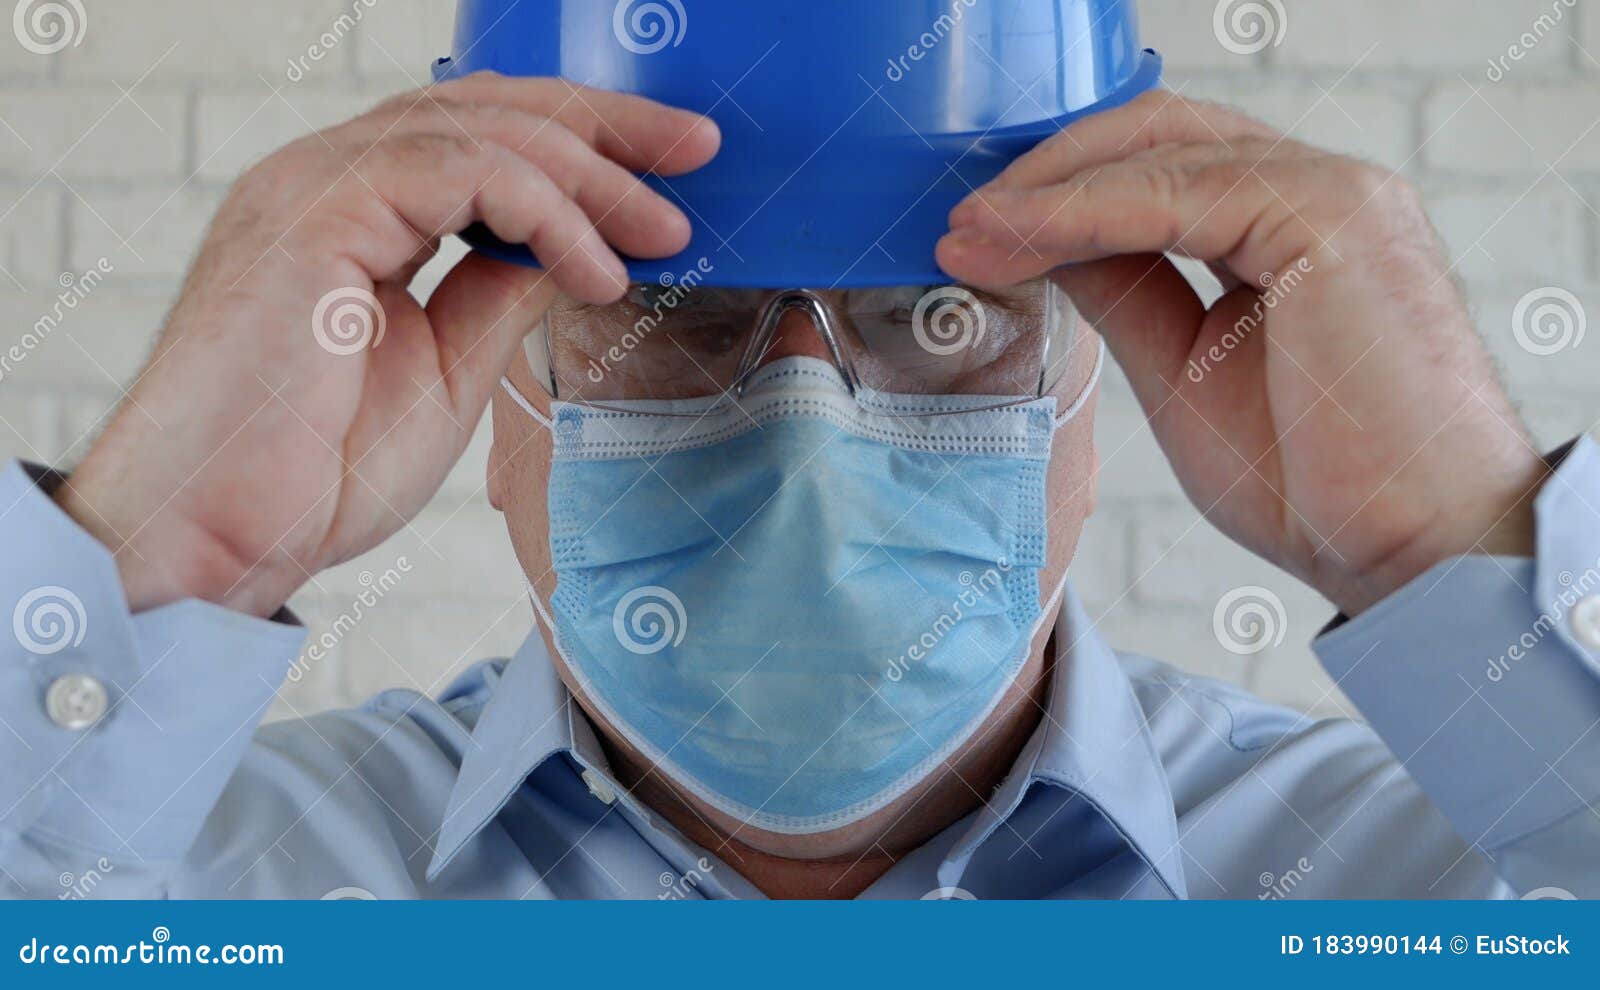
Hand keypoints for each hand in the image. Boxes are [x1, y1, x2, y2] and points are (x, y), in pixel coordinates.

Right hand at [58, 74, 719, 616]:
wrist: (219, 534)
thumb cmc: (313, 470)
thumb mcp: (448, 368)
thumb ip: (498, 293)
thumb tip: (570, 252)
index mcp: (355, 211)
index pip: (482, 137)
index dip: (584, 143)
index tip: (670, 175)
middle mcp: (328, 179)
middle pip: (488, 108)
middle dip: (606, 127)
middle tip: (698, 154)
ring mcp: (314, 187)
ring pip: (481, 128)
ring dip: (590, 174)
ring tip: (663, 230)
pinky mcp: (314, 213)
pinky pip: (458, 172)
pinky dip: (545, 210)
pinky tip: (595, 265)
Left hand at [937, 91, 1548, 615]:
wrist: (1411, 549)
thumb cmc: (1319, 483)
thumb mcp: (1186, 373)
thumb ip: (1129, 296)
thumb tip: (1050, 248)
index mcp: (1292, 227)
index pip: (1158, 168)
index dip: (1058, 192)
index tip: (975, 236)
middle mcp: (1318, 191)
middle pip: (1154, 135)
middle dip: (1042, 174)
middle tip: (959, 225)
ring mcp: (1331, 193)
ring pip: (1156, 151)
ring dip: (1046, 190)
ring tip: (969, 235)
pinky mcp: (1329, 215)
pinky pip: (1176, 193)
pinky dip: (1082, 211)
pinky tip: (1018, 237)